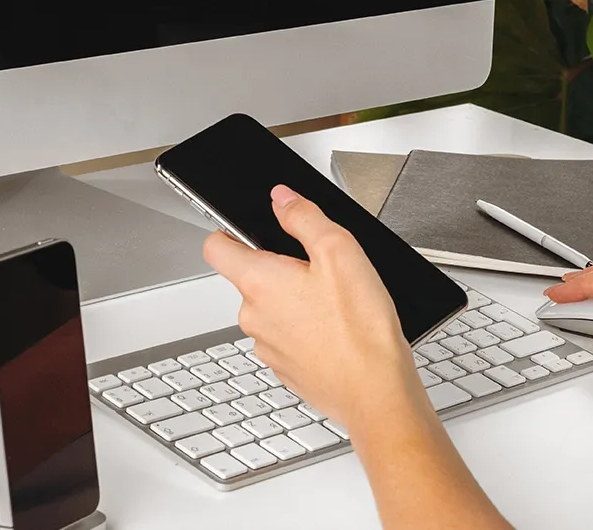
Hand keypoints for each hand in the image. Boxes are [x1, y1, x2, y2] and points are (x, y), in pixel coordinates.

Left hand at [202, 184, 426, 430]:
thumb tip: (282, 199)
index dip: (231, 231)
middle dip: (281, 268)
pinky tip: (338, 330)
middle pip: (251, 278)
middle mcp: (253, 316)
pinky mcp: (286, 369)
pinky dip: (308, 330)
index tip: (252, 229)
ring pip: (272, 310)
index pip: (215, 246)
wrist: (377, 394)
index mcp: (258, 282)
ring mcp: (267, 346)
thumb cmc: (360, 329)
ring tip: (336, 304)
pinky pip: (289, 338)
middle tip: (321, 270)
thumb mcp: (340, 252)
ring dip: (296, 302)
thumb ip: (304, 218)